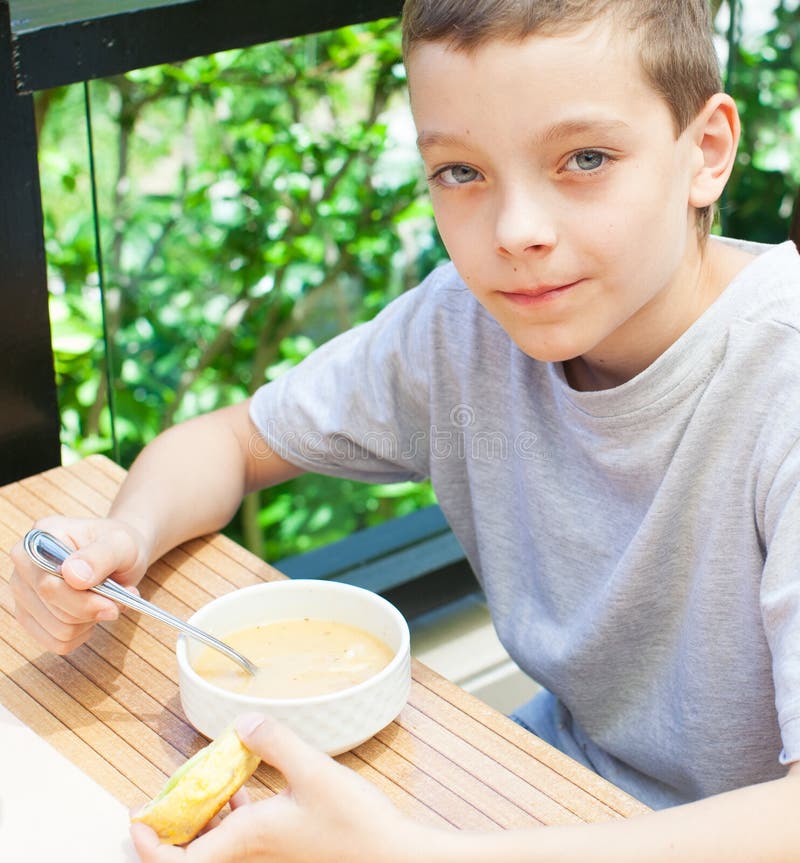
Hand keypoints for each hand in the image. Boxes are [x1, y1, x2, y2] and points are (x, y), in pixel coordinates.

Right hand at [9, 515, 150, 653]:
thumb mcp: (121, 543)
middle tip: (118, 600)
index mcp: (42, 537)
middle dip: (92, 610)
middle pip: (53, 610)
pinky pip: (56, 642)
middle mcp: (24, 564)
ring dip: (90, 622)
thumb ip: (100, 556)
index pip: (49, 585)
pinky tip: (92, 614)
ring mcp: (23, 591)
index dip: (83, 601)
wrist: (120, 554)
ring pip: (57, 630)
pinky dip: (82, 634)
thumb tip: (73, 576)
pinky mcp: (30, 615)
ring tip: (107, 601)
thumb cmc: (120, 545)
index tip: (112, 604)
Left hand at [131, 713, 437, 862]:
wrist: (392, 858)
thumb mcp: (314, 771)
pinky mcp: (283, 850)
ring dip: (201, 818)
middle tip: (164, 796)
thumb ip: (275, 743)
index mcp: (247, 840)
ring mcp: (267, 855)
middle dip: (172, 826)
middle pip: (191, 854)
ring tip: (203, 783)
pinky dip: (231, 815)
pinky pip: (240, 837)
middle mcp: (250, 854)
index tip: (137, 816)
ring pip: (215, 845)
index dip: (149, 844)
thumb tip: (244, 723)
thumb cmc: (355, 826)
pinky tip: (244, 788)